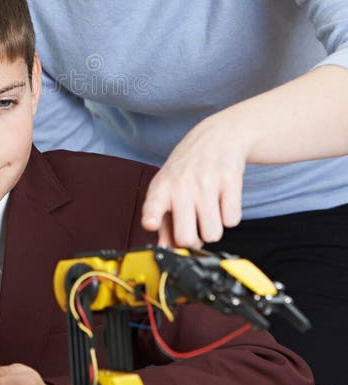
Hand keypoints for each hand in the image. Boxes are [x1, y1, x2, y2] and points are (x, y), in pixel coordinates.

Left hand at [141, 114, 245, 246]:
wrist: (219, 137)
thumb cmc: (189, 168)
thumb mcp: (168, 187)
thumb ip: (164, 220)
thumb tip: (166, 247)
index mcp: (162, 186)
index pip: (153, 205)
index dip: (152, 217)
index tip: (151, 224)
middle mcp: (182, 183)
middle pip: (186, 237)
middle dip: (193, 241)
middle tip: (195, 228)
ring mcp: (207, 182)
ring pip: (212, 234)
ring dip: (213, 229)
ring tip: (209, 212)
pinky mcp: (230, 181)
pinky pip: (232, 221)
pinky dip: (229, 217)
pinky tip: (223, 201)